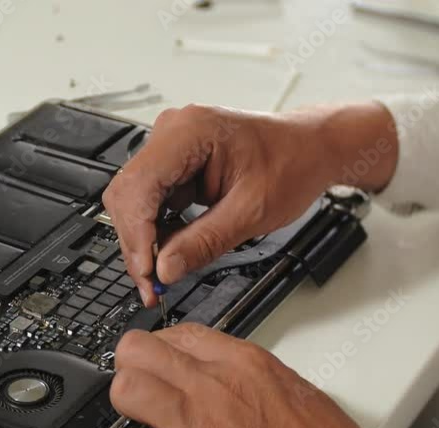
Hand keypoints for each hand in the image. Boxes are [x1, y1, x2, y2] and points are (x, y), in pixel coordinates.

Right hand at [102, 102, 397, 306]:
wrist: (311, 148)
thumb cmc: (292, 163)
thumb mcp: (251, 212)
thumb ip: (204, 242)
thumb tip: (166, 268)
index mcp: (189, 132)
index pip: (139, 188)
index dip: (137, 237)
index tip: (147, 273)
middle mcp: (172, 132)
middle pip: (128, 196)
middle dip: (138, 244)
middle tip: (153, 285)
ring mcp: (170, 146)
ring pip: (134, 201)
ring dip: (146, 240)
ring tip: (167, 270)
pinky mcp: (174, 163)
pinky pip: (151, 200)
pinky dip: (158, 230)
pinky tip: (175, 248)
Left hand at [110, 325, 438, 427]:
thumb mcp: (296, 392)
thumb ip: (250, 378)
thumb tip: (223, 378)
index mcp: (247, 364)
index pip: (179, 333)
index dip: (163, 349)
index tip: (161, 364)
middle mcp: (216, 387)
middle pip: (138, 351)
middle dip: (132, 368)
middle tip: (142, 389)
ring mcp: (197, 426)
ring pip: (125, 391)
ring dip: (127, 407)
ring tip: (144, 423)